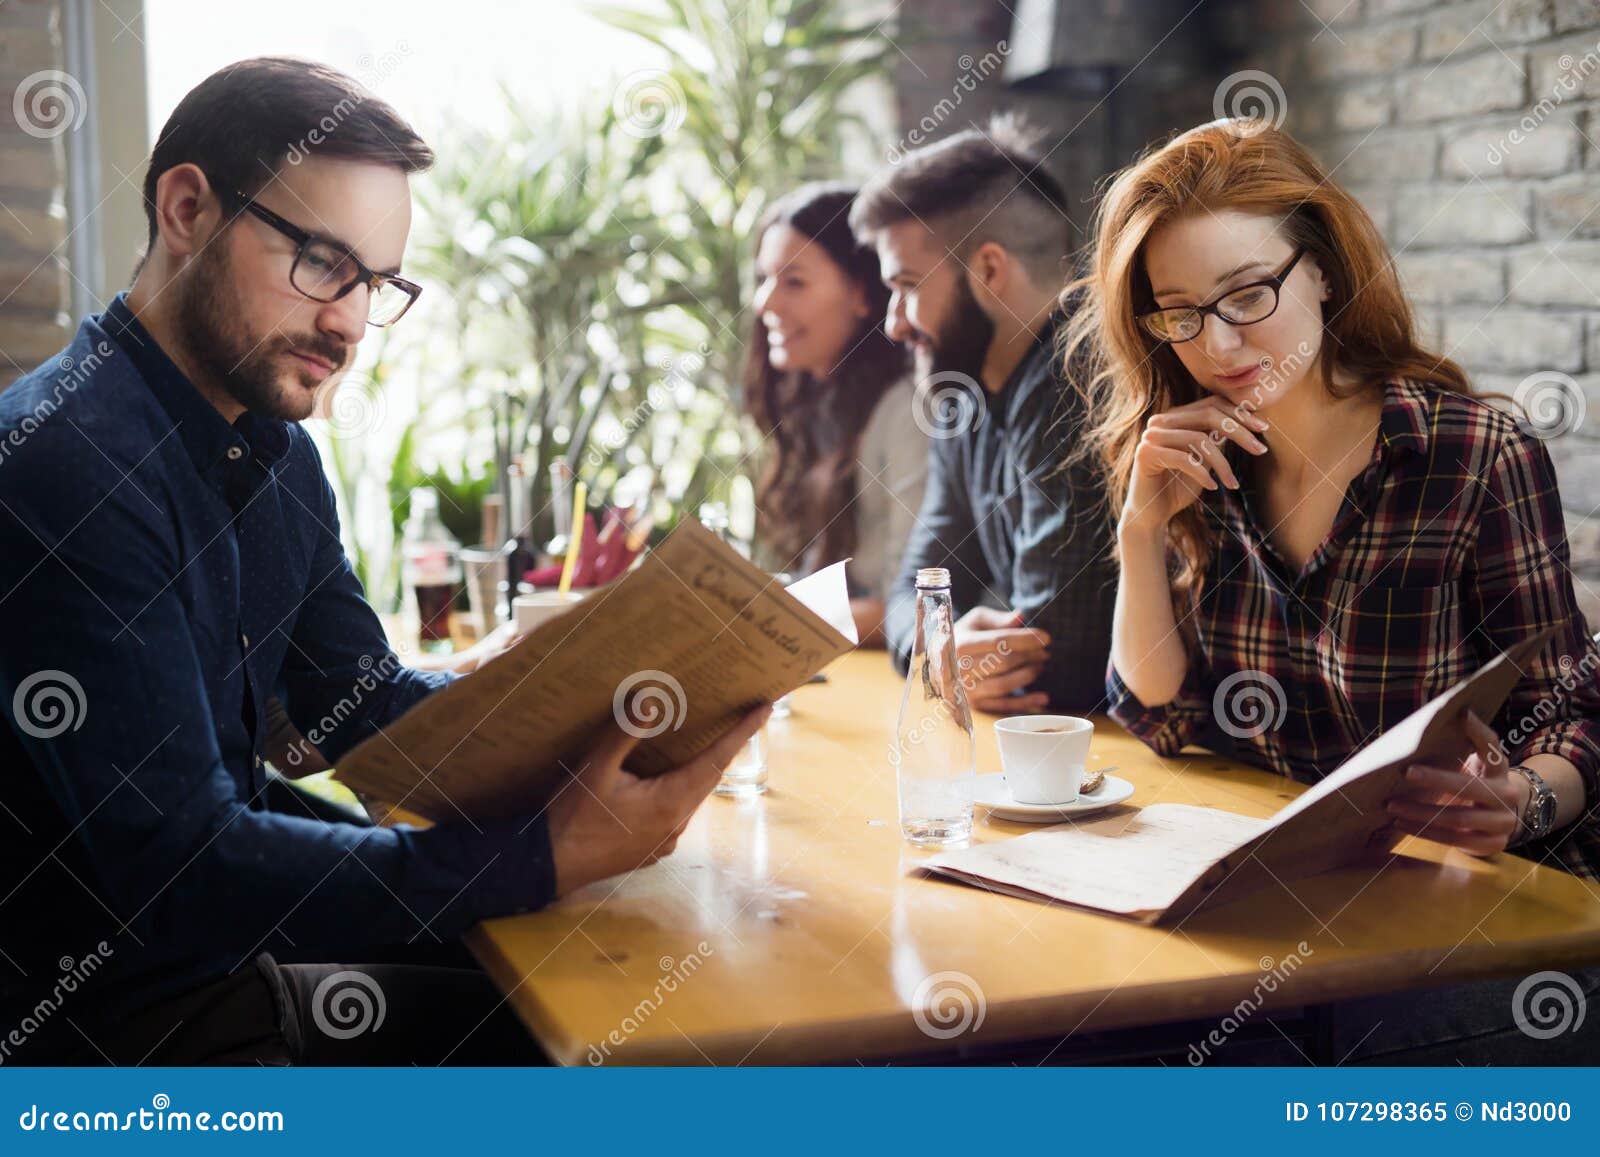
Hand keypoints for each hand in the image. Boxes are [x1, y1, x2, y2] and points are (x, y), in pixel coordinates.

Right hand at [546, 704, 772, 894]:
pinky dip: (675, 789)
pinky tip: (661, 776)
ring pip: (689, 796)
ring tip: (700, 738)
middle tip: (738, 714)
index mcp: (671, 803)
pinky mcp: (649, 850)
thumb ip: (626, 732)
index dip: (742, 732)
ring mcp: (664, 841)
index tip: (765, 707)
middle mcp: (676, 825)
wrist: (546, 865)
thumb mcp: (596, 768)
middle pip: (707, 777)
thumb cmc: (571, 816)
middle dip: (722, 745)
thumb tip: (653, 700)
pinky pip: (672, 812)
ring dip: (695, 768)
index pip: (717, 760)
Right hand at [954, 606, 1050, 713]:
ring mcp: (966, 689)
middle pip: (1004, 662)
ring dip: (1028, 675)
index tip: (1046, 638)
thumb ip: (997, 619)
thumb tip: (1020, 617)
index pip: (998, 641)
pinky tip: (1043, 698)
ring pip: (1005, 684)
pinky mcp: (973, 706)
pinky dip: (1025, 703)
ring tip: (1040, 666)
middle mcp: (960, 668)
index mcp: (960, 643)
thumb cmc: (962, 637)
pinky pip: (1003, 706)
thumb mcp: (975, 622)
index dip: (1025, 639)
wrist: (938, 663)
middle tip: (1044, 653)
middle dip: (1030, 657)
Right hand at [1121, 394, 1269, 534]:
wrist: (1151, 514)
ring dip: (1223, 464)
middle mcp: (1161, 421)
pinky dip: (1202, 473)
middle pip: (1208, 415)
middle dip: (1239, 432)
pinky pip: (1184, 458)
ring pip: (1199, 439)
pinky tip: (1212, 486)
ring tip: (1233, 483)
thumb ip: (1217, 439)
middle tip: (1260, 450)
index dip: (1239, 414)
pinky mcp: (1146, 454)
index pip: (1212, 404)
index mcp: (1174, 417)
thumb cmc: (1178, 487)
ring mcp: (1151, 436)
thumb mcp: (1204, 460)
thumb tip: (1248, 421)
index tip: (1263, 429)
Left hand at [1384, 710, 1527, 856]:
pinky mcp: (1492, 845)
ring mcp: (1502, 822)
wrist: (1501, 817)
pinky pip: (1454, 840)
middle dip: (1437, 780)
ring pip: (1458, 818)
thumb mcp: (1472, 763)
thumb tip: (1424, 726)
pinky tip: (1400, 823)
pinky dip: (1424, 832)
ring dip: (1421, 812)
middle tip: (1405, 772)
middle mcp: (1506, 794)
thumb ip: (1458, 747)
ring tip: (1391, 804)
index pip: (1491, 745)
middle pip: (1470, 787)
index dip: (1477, 730)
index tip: (1460, 714)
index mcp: (1499, 768)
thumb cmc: (1474, 783)